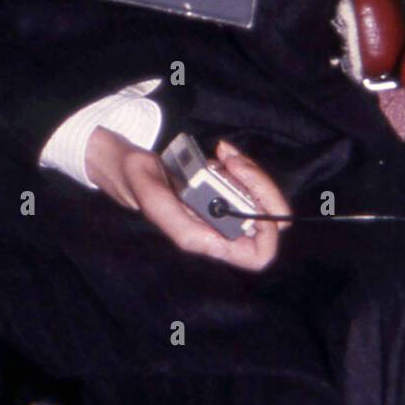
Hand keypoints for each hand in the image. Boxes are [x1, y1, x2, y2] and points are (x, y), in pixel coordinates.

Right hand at [84, 127, 292, 270]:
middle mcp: (224, 227)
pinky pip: (247, 176)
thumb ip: (185, 231)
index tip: (252, 201)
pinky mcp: (224, 188)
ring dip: (248, 169)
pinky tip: (222, 151)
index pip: (260, 253)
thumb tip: (222, 243)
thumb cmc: (143, 189)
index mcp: (212, 242)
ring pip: (260, 194)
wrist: (135, 167)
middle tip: (234, 163)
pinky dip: (239, 160)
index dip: (268, 232)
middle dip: (258, 184)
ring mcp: (227, 207)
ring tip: (225, 155)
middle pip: (269, 217)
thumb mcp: (158, 207)